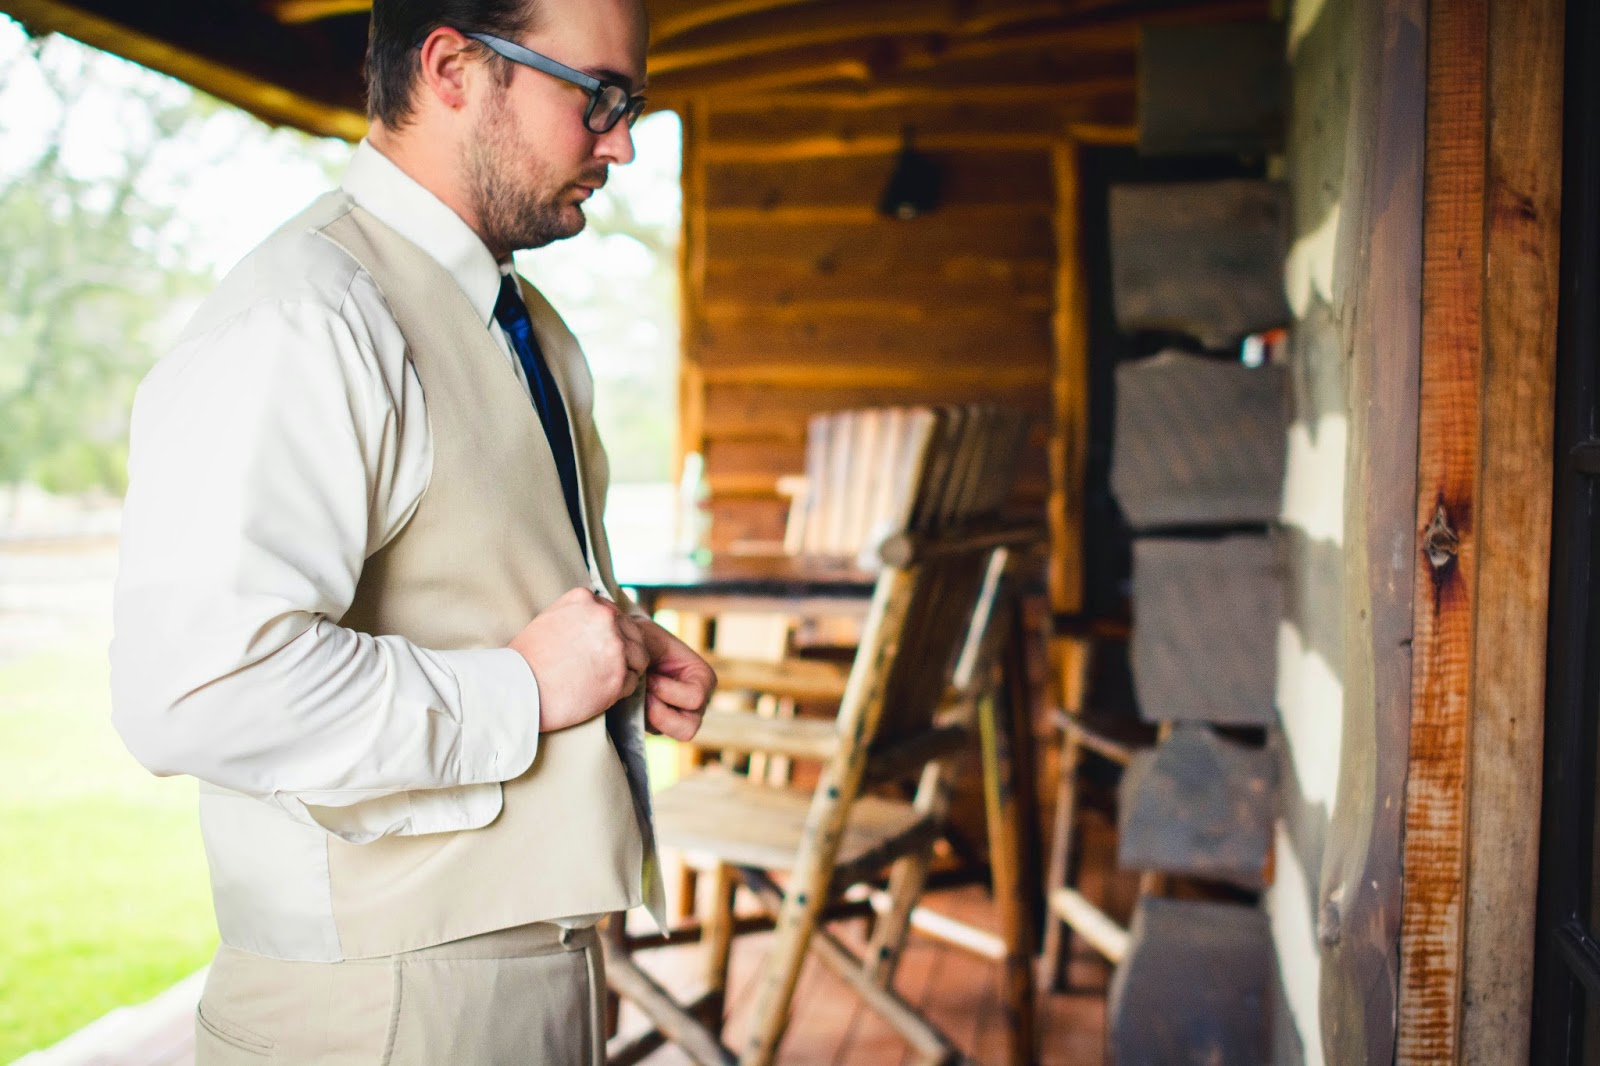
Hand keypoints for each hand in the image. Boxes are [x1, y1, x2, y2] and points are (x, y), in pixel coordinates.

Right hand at [508, 588, 648, 732]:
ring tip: (600, 680)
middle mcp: (605, 618)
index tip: (597, 648)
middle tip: (602, 668)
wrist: (517, 689)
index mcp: (587, 600)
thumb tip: (605, 618)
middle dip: (623, 651)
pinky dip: (619, 691)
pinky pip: (632, 682)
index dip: (611, 634)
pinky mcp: (618, 677)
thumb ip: (580, 614)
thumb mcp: (552, 618)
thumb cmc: (528, 659)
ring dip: (625, 670)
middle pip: (633, 634)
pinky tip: (596, 692)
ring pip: (639, 658)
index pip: (615, 614)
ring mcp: (615, 647)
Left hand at [638, 619, 715, 741]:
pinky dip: (641, 720)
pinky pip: (655, 733)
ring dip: (651, 717)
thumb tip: (642, 677)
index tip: (648, 676)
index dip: (666, 690)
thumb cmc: (638, 638)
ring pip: (674, 735)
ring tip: (638, 697)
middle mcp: (697, 702)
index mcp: (703, 678)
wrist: (624, 646)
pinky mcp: (662, 725)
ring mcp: (681, 716)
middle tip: (642, 693)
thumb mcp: (645, 637)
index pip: (695, 698)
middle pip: (688, 727)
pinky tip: (633, 700)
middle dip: (659, 712)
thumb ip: (646, 652)